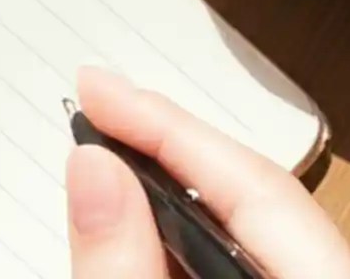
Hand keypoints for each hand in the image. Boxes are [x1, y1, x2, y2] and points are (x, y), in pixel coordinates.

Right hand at [65, 67, 349, 277]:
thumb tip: (94, 172)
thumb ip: (124, 266)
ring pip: (251, 230)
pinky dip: (190, 244)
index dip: (166, 122)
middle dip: (166, 149)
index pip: (253, 179)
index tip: (99, 88)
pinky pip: (249, 261)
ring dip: (172, 198)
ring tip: (106, 164)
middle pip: (255, 195)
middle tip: (96, 110)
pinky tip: (146, 238)